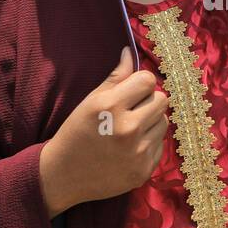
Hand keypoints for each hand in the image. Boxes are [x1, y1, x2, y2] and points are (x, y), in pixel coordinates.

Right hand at [38, 47, 167, 216]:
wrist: (64, 175)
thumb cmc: (76, 132)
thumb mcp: (90, 101)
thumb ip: (115, 77)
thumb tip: (131, 52)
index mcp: (111, 106)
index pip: (148, 80)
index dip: (140, 83)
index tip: (131, 91)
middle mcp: (127, 128)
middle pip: (161, 100)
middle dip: (148, 101)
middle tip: (131, 111)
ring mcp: (138, 152)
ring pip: (164, 122)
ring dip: (151, 122)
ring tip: (130, 129)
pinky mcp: (144, 170)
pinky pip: (161, 145)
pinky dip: (149, 143)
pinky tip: (130, 148)